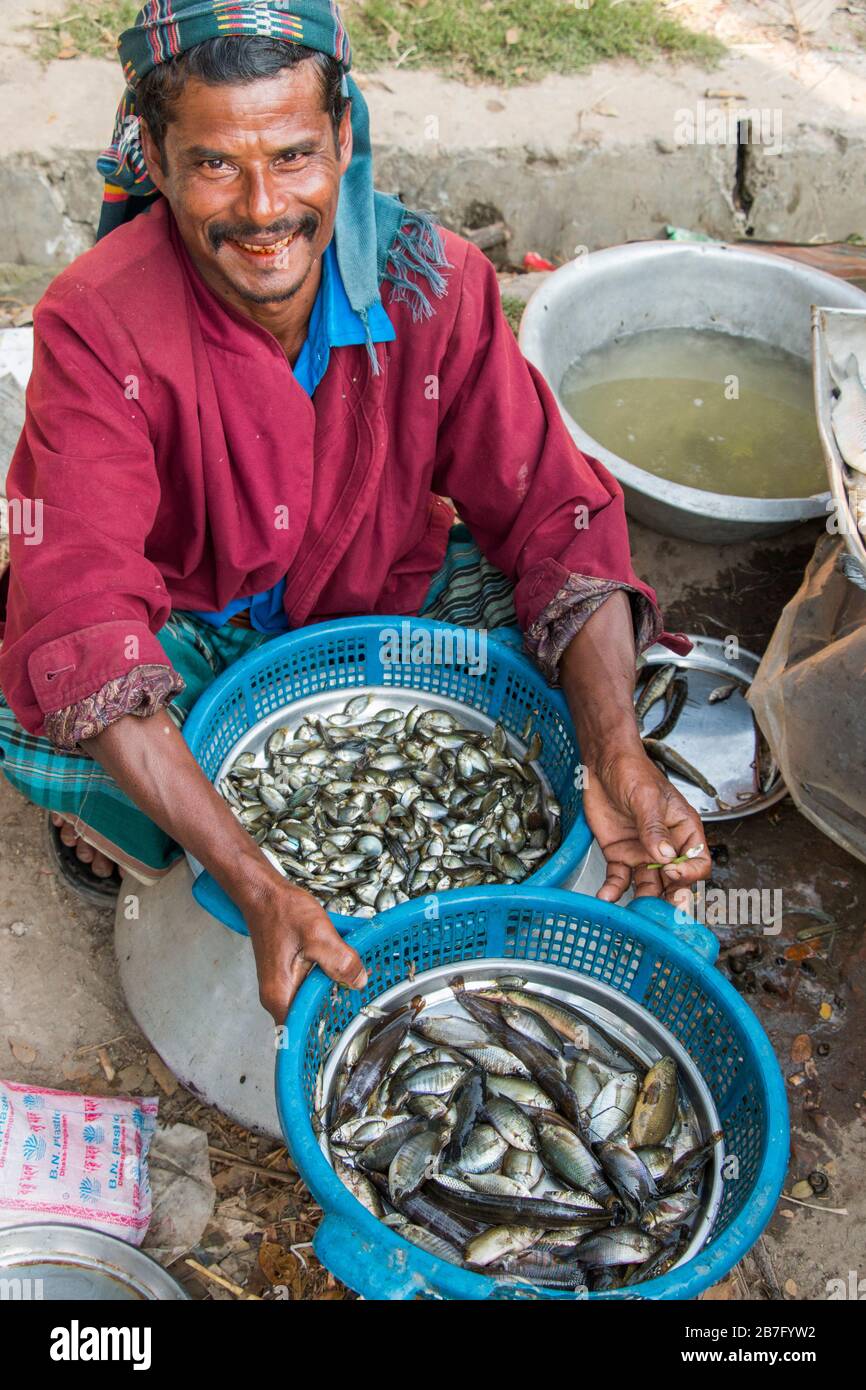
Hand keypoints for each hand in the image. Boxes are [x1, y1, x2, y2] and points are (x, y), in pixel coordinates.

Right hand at [242, 878, 367, 1023]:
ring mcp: (282, 987)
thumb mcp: (319, 935)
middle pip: (310, 1019)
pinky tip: (343, 968)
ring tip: (356, 983)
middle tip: (363, 1004)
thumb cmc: (283, 912)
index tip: (350, 1028)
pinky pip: (311, 987)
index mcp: (282, 995)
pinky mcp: (287, 975)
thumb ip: (341, 962)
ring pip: (313, 1002)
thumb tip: (359, 982)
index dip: (327, 1035)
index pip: (303, 1034)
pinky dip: (327, 980)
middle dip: (337, 1011)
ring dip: (333, 993)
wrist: (264, 894)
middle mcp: (278, 997)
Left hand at [581, 744, 710, 907]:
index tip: (671, 874)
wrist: (602, 763)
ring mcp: (643, 853)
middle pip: (675, 881)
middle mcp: (667, 847)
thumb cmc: (632, 772)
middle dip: (669, 899)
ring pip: (649, 886)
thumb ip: (654, 828)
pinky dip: (613, 891)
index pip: (698, 861)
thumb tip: (665, 857)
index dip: (688, 874)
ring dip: (643, 901)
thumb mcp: (645, 797)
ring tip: (634, 913)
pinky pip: (620, 880)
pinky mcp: (620, 855)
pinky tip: (605, 897)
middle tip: (660, 913)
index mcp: (684, 830)